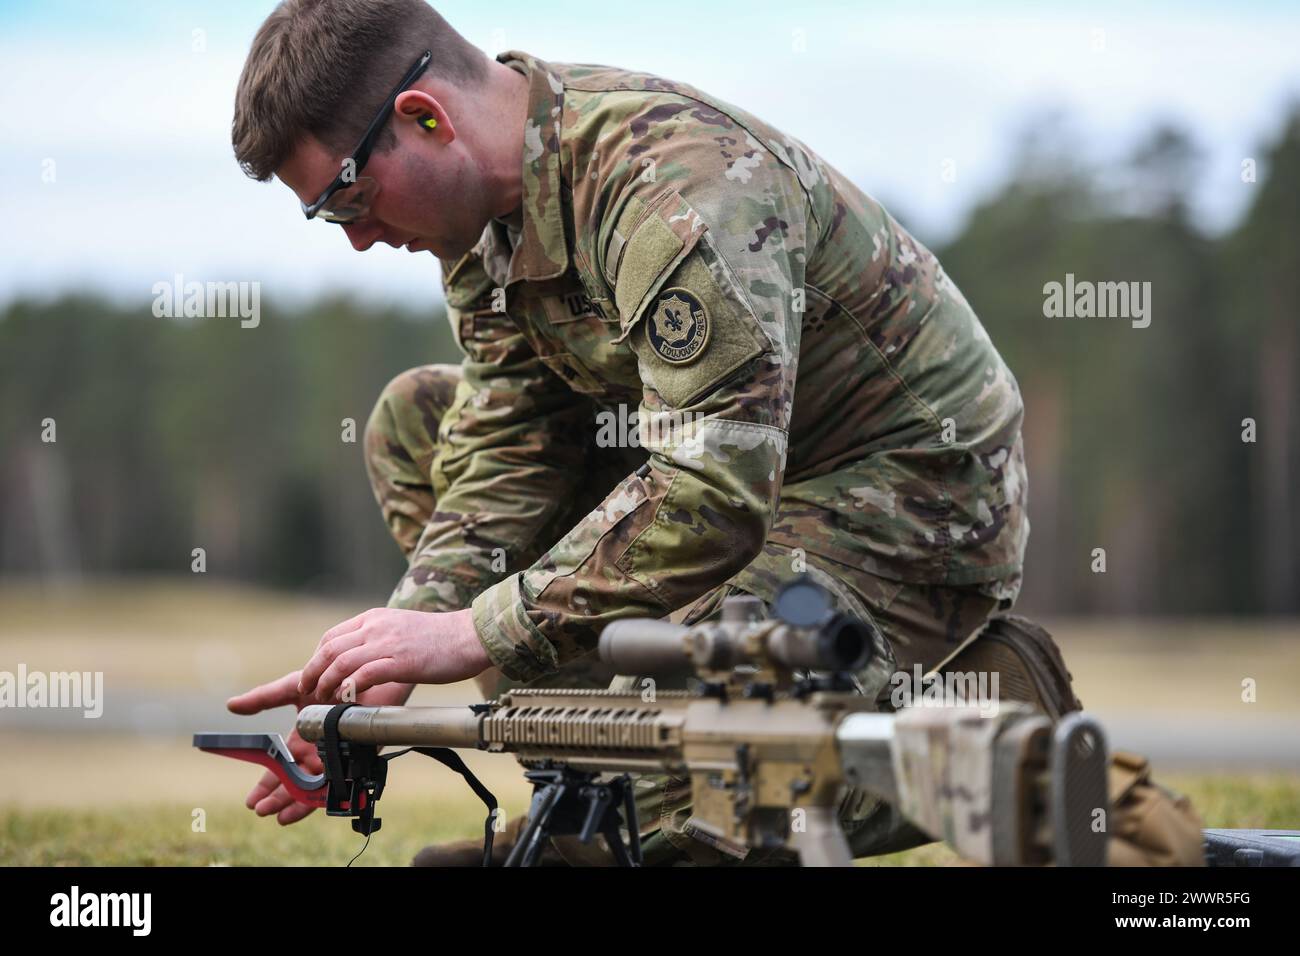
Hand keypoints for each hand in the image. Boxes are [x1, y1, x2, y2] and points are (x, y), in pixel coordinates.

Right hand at [225, 672, 412, 824]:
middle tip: (260, 810)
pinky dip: (321, 798)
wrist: (362, 675)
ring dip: (293, 802)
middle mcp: (316, 754)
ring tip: (277, 814)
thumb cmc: (330, 679)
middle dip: (276, 798)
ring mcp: (334, 758)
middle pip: (293, 784)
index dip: (265, 786)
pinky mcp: (353, 760)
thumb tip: (231, 705)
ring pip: (312, 788)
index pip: (279, 769)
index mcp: (300, 742)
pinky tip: (309, 805)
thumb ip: (263, 698)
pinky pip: (336, 784)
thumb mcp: (292, 688)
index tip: (251, 801)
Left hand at [297, 607, 489, 701]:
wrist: (470, 636)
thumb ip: (381, 638)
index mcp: (375, 617)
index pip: (332, 636)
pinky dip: (348, 689)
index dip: (317, 659)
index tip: (314, 677)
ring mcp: (387, 643)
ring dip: (325, 684)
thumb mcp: (402, 628)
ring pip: (340, 662)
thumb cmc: (442, 638)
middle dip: (311, 673)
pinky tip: (345, 701)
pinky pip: (363, 675)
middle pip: (329, 649)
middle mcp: (376, 626)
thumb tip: (364, 660)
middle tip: (306, 692)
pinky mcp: (400, 662)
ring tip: (322, 700)